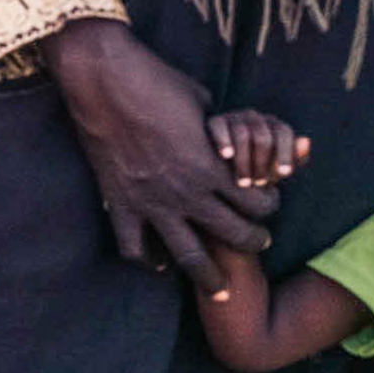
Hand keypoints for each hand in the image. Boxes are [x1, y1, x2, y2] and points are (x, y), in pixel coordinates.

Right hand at [43, 18, 277, 296]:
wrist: (105, 83)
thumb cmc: (156, 82)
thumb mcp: (201, 102)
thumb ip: (216, 129)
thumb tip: (225, 135)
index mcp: (211, 165)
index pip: (257, 201)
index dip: (269, 204)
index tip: (268, 202)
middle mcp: (187, 191)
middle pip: (233, 233)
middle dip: (253, 242)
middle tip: (259, 244)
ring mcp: (152, 203)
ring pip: (189, 255)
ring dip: (209, 277)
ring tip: (220, 290)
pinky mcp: (121, 205)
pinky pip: (135, 249)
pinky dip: (149, 262)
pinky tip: (160, 265)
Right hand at [206, 109, 310, 189]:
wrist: (224, 167)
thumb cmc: (256, 169)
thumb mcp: (275, 168)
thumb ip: (293, 158)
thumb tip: (305, 141)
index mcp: (274, 126)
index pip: (284, 133)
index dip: (286, 153)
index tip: (285, 174)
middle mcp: (255, 118)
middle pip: (262, 138)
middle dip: (262, 163)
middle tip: (258, 183)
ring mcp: (234, 118)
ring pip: (242, 135)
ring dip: (243, 161)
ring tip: (243, 182)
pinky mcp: (215, 121)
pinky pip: (220, 127)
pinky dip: (224, 140)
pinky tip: (226, 156)